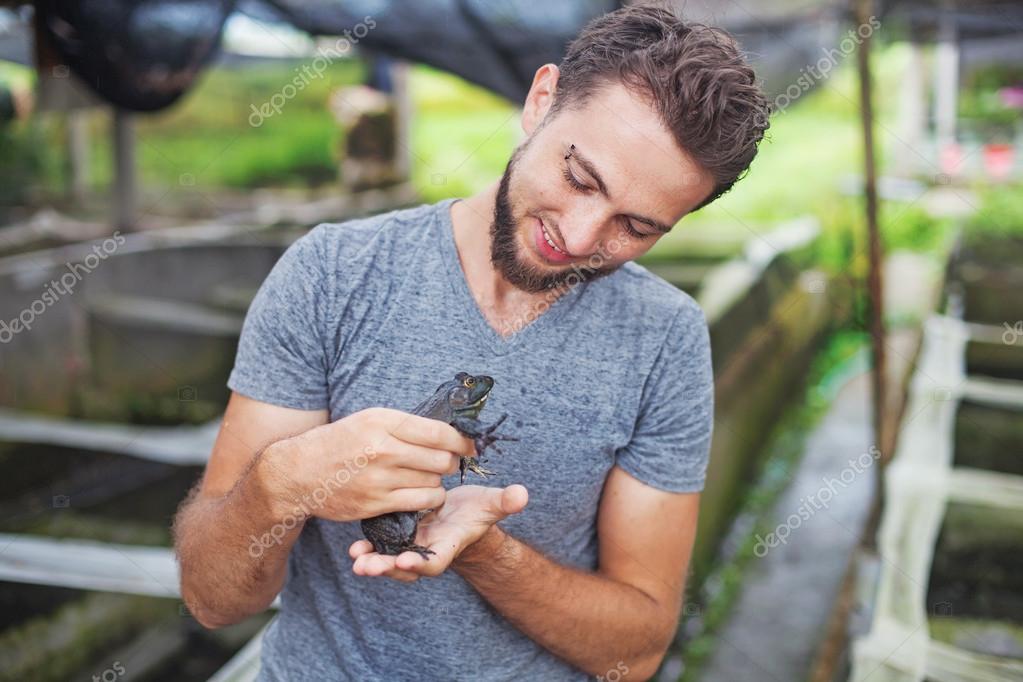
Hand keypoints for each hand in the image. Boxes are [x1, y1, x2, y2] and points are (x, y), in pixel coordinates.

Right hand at [259, 407, 475, 523]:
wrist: (299, 472)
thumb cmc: (339, 442)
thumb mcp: (369, 419)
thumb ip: (405, 425)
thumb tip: (447, 430)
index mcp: (382, 422)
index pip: (438, 432)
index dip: (462, 440)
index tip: (470, 444)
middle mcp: (382, 449)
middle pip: (441, 458)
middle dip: (451, 461)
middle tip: (449, 461)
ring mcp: (379, 479)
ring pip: (434, 482)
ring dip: (438, 481)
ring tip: (431, 476)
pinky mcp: (375, 503)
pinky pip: (420, 502)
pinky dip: (430, 499)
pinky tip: (425, 493)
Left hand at [347, 484, 528, 581]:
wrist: (462, 514)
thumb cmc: (477, 510)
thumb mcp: (492, 504)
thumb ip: (506, 502)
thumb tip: (522, 495)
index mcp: (448, 545)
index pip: (434, 561)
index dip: (420, 564)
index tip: (405, 561)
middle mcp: (425, 549)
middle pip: (404, 567)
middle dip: (385, 568)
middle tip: (367, 567)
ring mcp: (409, 544)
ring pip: (387, 558)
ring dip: (371, 561)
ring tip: (356, 559)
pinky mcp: (396, 534)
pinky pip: (379, 545)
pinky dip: (366, 548)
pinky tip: (353, 547)